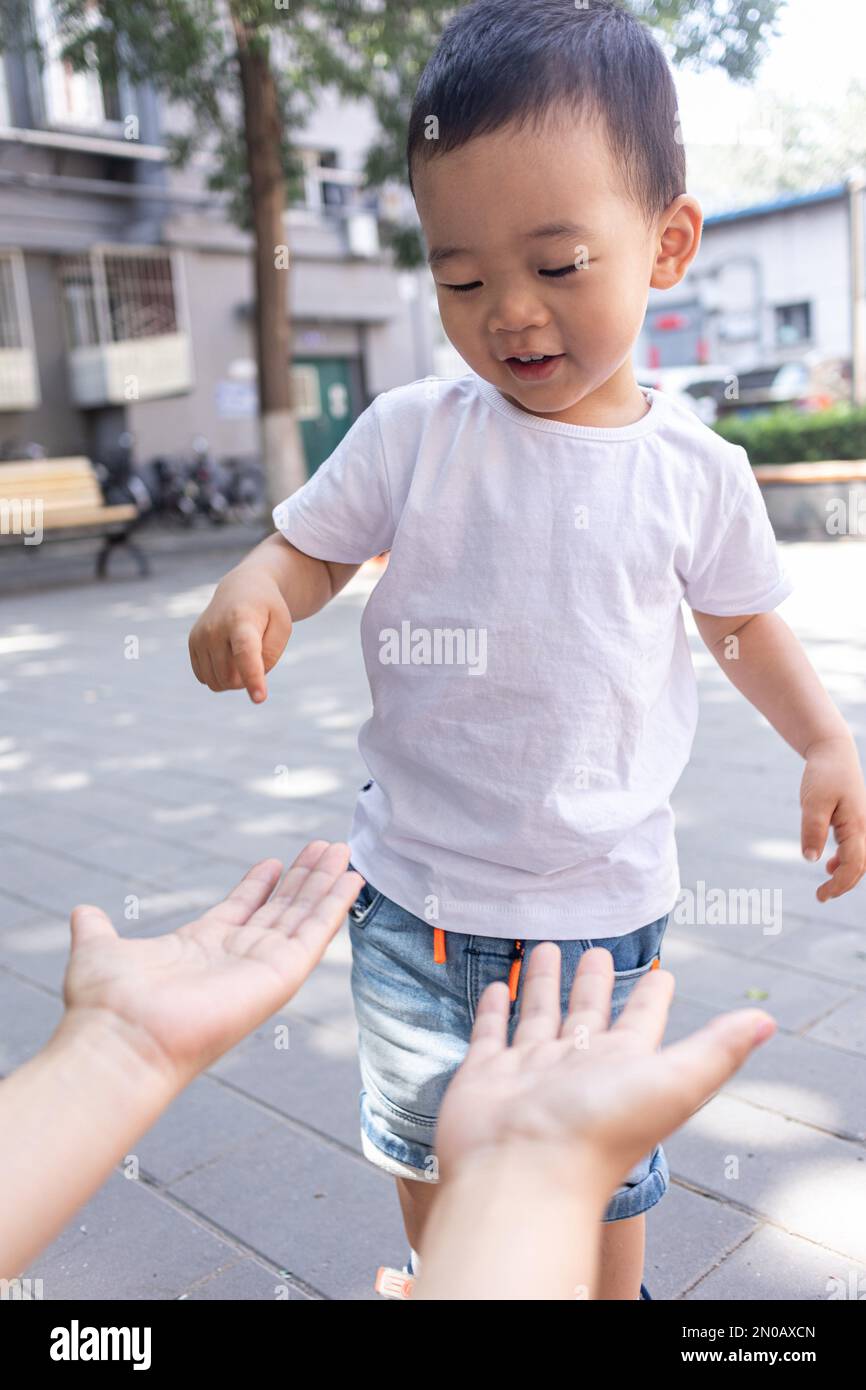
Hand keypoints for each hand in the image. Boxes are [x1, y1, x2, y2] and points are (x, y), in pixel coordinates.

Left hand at [62, 841, 362, 1092]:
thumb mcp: (101, 951)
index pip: (242, 909)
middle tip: (326, 846)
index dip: (261, 884)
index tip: (278, 859)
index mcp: (201, 947)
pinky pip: (315, 934)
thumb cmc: (108, 1005)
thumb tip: (83, 913)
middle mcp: (236, 957)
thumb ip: (97, 930)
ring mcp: (262, 966)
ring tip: (342, 851)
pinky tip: (351, 879)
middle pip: (280, 910)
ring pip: (303, 917)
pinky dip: (335, 905)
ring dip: (325, 883)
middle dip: (304, 878)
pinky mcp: (280, 975)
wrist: (122, 1039)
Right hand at [188, 568, 291, 701]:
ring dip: (235, 679)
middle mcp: (215, 628)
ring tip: (244, 654)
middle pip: (232, 678)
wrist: (241, 589)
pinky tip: (229, 656)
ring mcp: (200, 636)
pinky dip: (221, 676)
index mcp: (242, 620)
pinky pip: (206, 679)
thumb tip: (246, 680)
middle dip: (249, 679)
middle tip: (258, 657)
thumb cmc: (267, 611)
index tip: (260, 698)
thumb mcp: (282, 627)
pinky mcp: (193, 644)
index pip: (245, 653)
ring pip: (217, 683)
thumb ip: (269, 655)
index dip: (252, 677)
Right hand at [436, 942, 775, 1190]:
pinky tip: (498, 987)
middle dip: (594, 982)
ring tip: (546, 949)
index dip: (653, 995)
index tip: (662, 970)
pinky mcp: (485, 1076)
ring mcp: (529, 1071)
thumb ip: (717, 1048)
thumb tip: (768, 1022)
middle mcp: (577, 1066)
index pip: (641, 1021)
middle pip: (588, 1013)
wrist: (524, 1175)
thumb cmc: (601, 1131)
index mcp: (622, 1065)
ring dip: (543, 985)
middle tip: (597, 949)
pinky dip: (493, 1010)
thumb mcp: (674, 1081)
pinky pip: (491, 1035)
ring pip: (538, 1016)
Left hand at [800, 735, 865, 900]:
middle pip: (860, 866)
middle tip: (821, 897)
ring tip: (826, 886)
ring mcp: (861, 824)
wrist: (833, 752)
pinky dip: (844, 860)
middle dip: (843, 884)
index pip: (854, 865)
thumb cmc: (824, 774)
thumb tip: (810, 859)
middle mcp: (864, 828)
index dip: (839, 884)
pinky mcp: (854, 821)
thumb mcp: (812, 802)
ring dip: (845, 874)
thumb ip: (812, 830)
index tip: (821, 895)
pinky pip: (855, 847)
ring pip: (860, 858)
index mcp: (856, 826)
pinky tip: (828, 863)